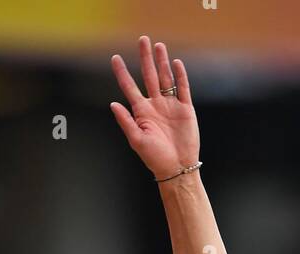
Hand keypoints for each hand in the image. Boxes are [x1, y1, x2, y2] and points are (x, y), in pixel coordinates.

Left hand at [110, 36, 199, 180]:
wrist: (177, 167)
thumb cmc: (155, 158)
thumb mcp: (136, 140)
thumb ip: (126, 121)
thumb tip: (113, 104)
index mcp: (141, 112)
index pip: (129, 87)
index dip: (122, 73)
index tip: (115, 58)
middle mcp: (155, 105)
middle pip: (149, 76)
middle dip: (145, 58)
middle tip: (142, 40)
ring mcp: (170, 105)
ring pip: (166, 78)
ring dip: (162, 62)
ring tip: (158, 46)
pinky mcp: (185, 108)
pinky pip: (182, 88)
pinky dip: (180, 75)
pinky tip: (175, 63)